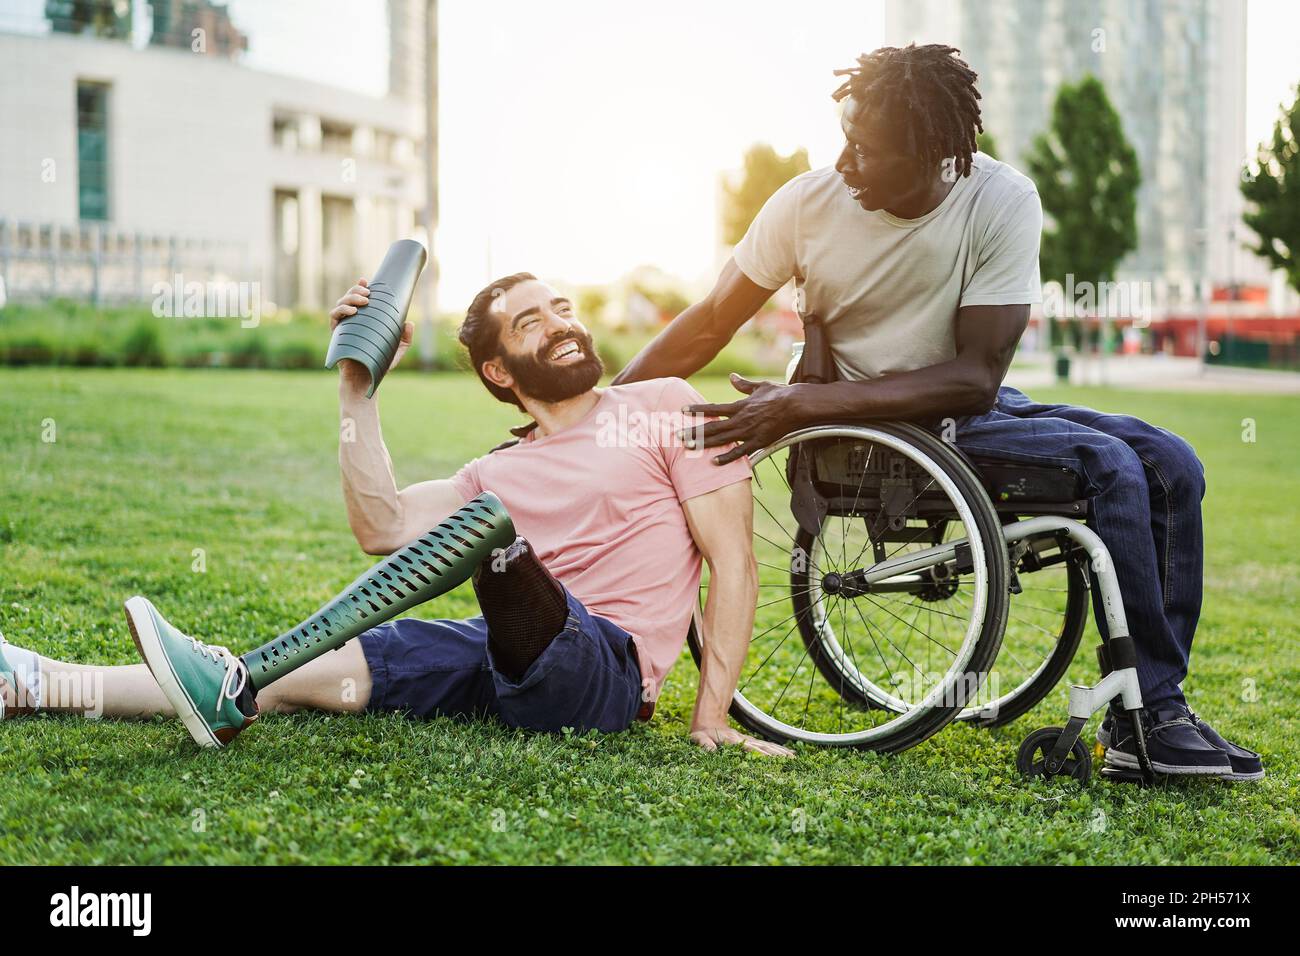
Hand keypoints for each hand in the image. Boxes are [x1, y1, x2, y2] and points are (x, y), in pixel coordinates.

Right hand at [329, 277, 413, 392]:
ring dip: (349, 298)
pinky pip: (334, 319)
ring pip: (340, 305)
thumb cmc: (380, 364)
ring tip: (363, 301)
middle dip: (356, 291)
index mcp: (364, 320)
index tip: (366, 281)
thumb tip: (409, 322)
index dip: (360, 287)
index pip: (359, 299)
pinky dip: (341, 311)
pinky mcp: (336, 336)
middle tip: (368, 294)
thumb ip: (405, 338)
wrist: (367, 380)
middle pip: (348, 298)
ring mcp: (343, 327)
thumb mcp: (397, 350)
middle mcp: (351, 321)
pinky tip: (352, 312)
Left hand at [679, 372, 798, 464]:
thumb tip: (732, 377)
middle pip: (712, 427)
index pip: (713, 408)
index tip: (682, 410)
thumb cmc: (779, 394)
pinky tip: (714, 462)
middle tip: (677, 436)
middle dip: (694, 431)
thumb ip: (743, 385)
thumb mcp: (759, 386)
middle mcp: (740, 419)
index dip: (697, 410)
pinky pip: (740, 452)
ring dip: (704, 444)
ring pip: (721, 439)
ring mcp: (748, 432)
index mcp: (739, 406)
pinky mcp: (758, 442)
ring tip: (688, 447)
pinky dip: (726, 458)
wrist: (796, 405)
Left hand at [690, 725, 794, 757]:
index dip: (759, 753)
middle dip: (776, 753)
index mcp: (731, 741)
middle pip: (762, 746)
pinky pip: (766, 745)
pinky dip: (778, 749)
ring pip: (767, 745)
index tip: (771, 759)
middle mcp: (743, 740)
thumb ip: (703, 744)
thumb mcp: (698, 739)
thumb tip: (710, 751)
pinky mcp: (750, 742)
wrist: (707, 721)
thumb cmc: (701, 734)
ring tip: (794, 757)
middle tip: (791, 760)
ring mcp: (748, 740)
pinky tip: (788, 753)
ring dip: (780, 751)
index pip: (748, 748)